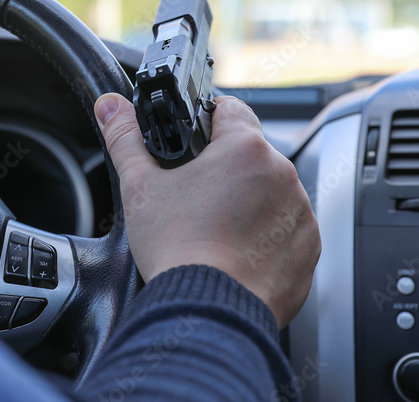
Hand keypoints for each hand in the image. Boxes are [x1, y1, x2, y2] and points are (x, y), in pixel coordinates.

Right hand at [94, 94, 320, 326]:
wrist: (208, 311)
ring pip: (270, 191)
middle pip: (250, 153)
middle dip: (224, 167)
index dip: (204, 121)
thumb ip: (125, 138)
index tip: (191, 142)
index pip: (229, 109)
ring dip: (248, 199)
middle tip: (193, 194)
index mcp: (245, 149)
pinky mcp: (307, 248)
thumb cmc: (178, 249)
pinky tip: (235, 249)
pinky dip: (265, 234)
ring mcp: (300, 213)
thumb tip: (111, 107)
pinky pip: (286, 228)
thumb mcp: (140, 186)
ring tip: (213, 226)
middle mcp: (282, 175)